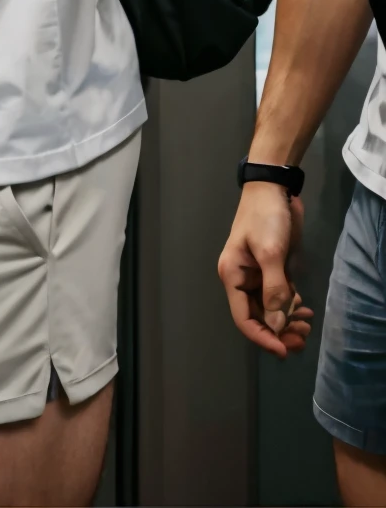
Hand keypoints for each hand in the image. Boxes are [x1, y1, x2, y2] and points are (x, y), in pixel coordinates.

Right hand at [218, 181, 313, 356]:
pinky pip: (280, 297)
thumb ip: (274, 290)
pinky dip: (291, 307)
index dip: (263, 337)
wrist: (274, 189)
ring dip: (287, 322)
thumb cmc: (265, 219)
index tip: (284, 350)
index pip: (243, 318)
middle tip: (302, 339)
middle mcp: (242, 279)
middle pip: (258, 317)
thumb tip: (276, 325)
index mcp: (232, 276)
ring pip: (271, 310)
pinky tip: (305, 309)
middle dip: (279, 332)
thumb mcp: (270, 253)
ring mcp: (257, 275)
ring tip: (307, 327)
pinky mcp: (272, 269)